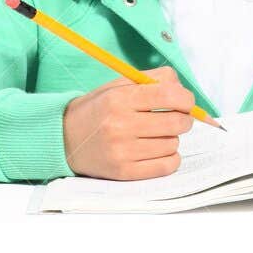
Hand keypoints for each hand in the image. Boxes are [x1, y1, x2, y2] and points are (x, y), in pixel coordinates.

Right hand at [62, 66, 195, 179]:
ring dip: (172, 138)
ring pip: (173, 144)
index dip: (186, 99)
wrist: (65, 138)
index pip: (168, 96)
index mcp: (119, 99)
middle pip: (176, 122)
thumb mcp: (120, 85)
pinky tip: (157, 150)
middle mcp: (119, 125)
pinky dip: (169, 158)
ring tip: (155, 134)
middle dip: (184, 118)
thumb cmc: (99, 109)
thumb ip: (154, 79)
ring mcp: (122, 152)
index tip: (185, 101)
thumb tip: (185, 90)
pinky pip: (167, 166)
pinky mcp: (124, 172)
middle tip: (176, 117)